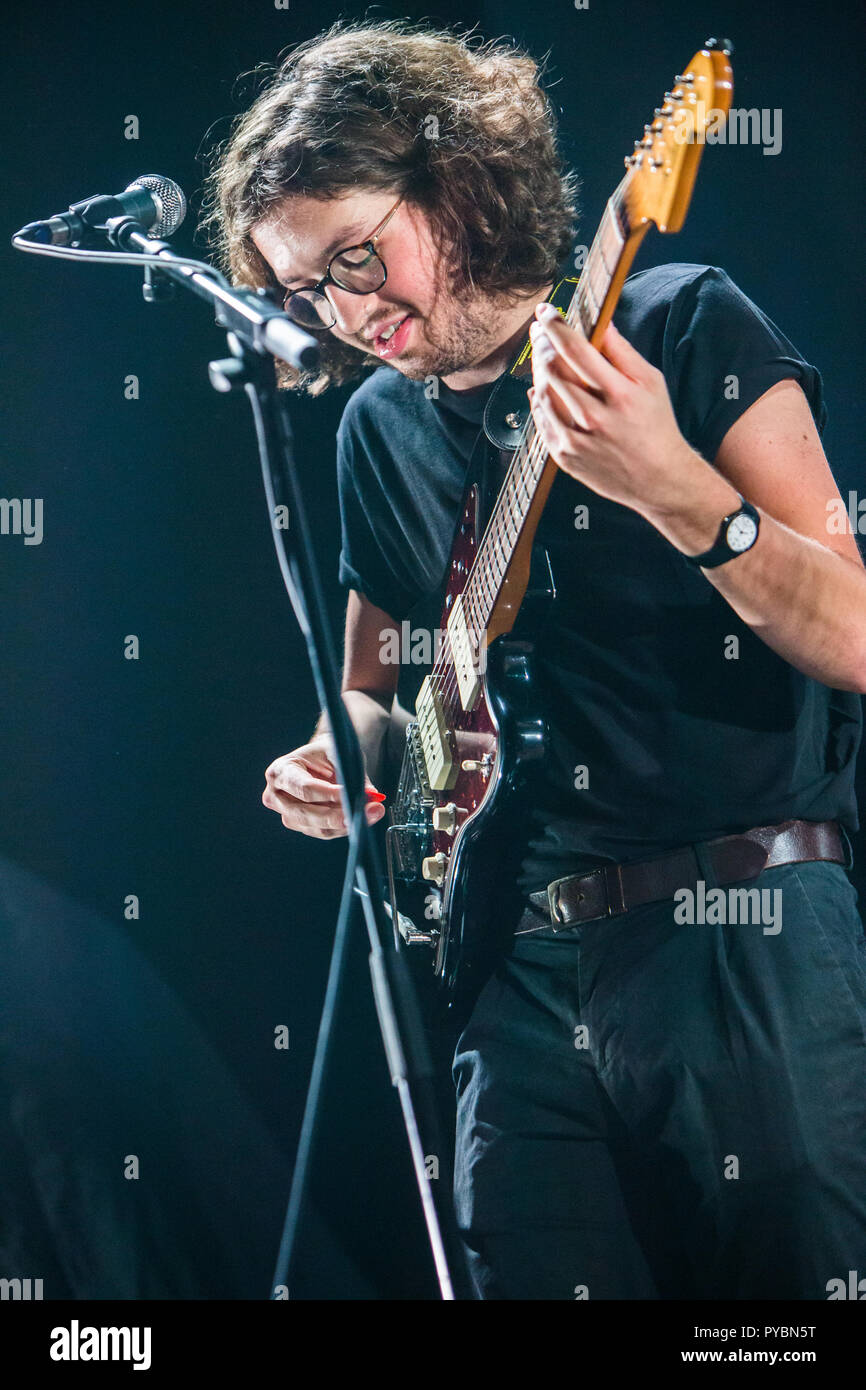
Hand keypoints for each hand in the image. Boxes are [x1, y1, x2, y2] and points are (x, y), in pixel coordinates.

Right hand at [262, 738, 385, 839]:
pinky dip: (345, 827)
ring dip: (347, 823)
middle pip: (306, 814)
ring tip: (372, 811)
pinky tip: (361, 817)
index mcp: (281, 771)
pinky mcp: (301, 826)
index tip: (350, 794)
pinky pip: (325, 832)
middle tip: (367, 810)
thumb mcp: (338, 752)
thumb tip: (370, 794)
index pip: (304, 788)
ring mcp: (287, 814)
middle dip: (339, 815)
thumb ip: (351, 772)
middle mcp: (277, 795)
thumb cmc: (326, 753)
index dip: (328, 794)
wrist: (320, 760)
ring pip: (317, 828)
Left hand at [527, 302, 701, 518]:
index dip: (555, 327)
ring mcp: (575, 440)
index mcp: (619, 395)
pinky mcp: (563, 456)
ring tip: (543, 355)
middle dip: (541, 344)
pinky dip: (538, 399)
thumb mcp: (651, 383)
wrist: (658, 480)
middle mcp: (594, 418)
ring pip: (542, 393)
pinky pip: (541, 420)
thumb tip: (600, 321)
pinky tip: (542, 386)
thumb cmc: (657, 426)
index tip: (545, 311)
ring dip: (538, 369)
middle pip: (552, 370)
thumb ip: (622, 352)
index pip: (576, 351)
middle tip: (540, 330)